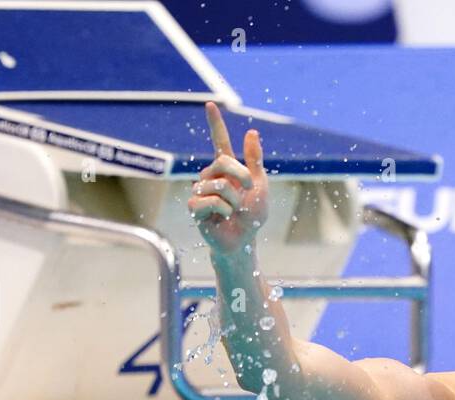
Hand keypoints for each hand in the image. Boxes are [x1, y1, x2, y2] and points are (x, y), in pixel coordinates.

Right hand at [187, 101, 268, 256]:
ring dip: (234, 200)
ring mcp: (201, 190)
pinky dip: (223, 210)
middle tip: (247, 192)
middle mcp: (211, 175)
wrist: (243, 240)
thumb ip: (254, 160)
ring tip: (233, 211)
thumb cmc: (252, 214)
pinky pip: (210, 201)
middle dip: (241, 176)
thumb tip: (252, 132)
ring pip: (218, 184)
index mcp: (227, 168)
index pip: (219, 141)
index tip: (211, 104)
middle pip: (222, 162)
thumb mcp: (259, 185)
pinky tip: (222, 217)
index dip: (215, 123)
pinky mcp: (195, 207)